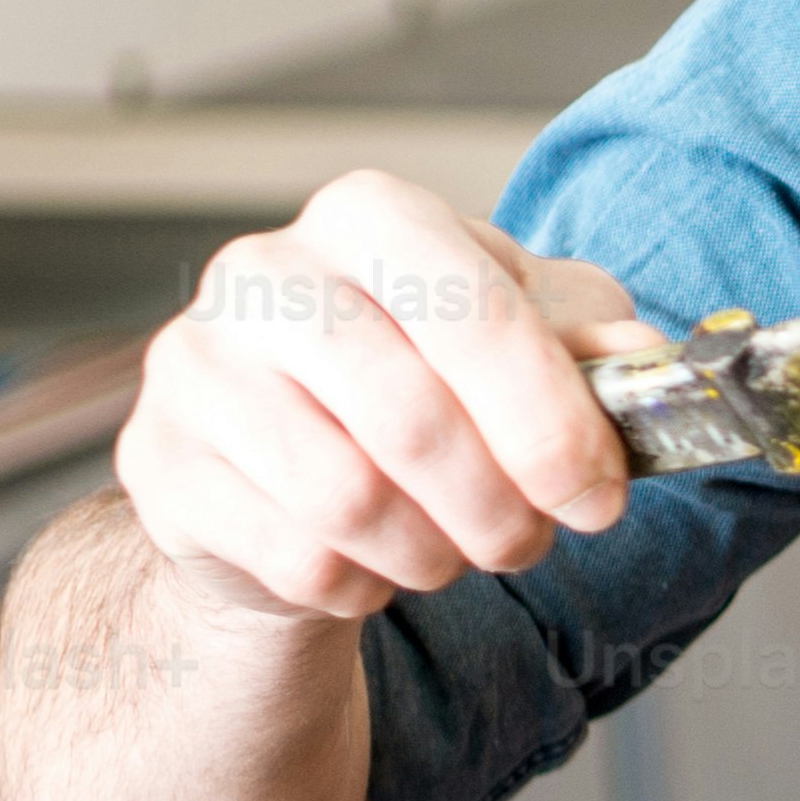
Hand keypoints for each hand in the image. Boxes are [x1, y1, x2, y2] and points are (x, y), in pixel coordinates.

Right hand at [111, 169, 650, 627]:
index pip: (474, 316)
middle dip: (498, 507)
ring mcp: (195, 366)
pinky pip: (293, 556)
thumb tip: (641, 358)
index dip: (549, 422)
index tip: (599, 495)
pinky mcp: (158, 462)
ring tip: (453, 552)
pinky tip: (371, 563)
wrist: (281, 458)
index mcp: (368, 216)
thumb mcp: (521, 337)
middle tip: (529, 541)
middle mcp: (264, 273)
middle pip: (412, 418)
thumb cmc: (418, 379)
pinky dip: (361, 584)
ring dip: (432, 553)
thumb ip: (586, 341)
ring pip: (347, 500)